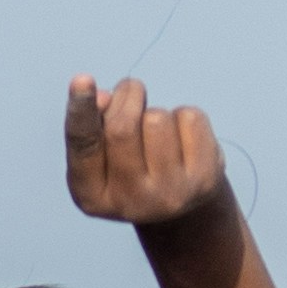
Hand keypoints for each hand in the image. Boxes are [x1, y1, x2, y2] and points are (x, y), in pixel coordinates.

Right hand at [66, 76, 227, 229]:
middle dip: (127, 96)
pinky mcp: (205, 180)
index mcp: (93, 197)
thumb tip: (103, 98)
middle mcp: (131, 202)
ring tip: (158, 130)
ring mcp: (171, 195)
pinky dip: (184, 116)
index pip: (83, 145)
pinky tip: (183, 139)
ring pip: (157, 119)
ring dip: (156, 111)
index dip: (81, 110)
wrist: (182, 208)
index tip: (82, 78)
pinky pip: (190, 119)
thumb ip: (95, 126)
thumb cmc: (133, 169)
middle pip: (122, 128)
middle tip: (131, 88)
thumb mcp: (105, 154)